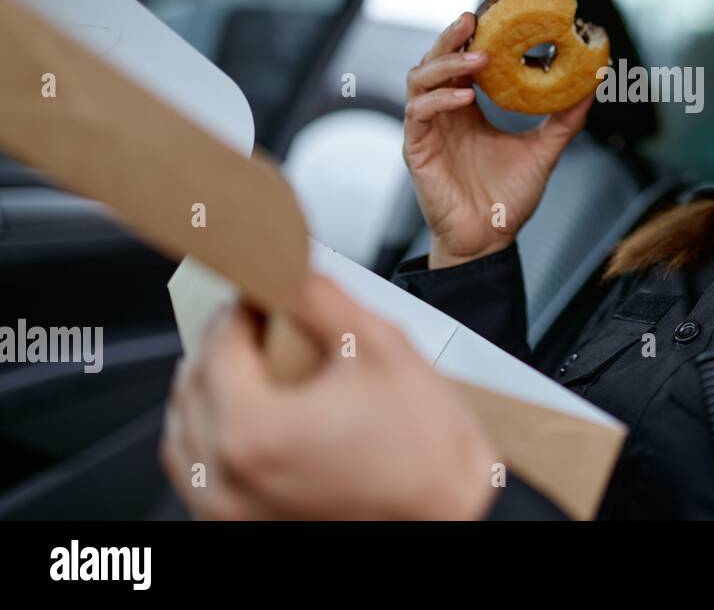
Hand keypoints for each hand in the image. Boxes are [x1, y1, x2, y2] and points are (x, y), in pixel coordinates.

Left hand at [160, 272, 499, 519]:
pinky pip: (197, 477)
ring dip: (204, 391)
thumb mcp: (380, 346)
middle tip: (259, 319)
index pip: (218, 345)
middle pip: (193, 387)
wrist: (453, 512)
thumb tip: (287, 264)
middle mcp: (228, 479)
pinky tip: (242, 415)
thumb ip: (321, 296)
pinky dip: (208, 439)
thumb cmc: (428, 448)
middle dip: (222, 344)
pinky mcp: (241, 527)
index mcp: (253, 431)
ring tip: (246, 363)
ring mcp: (229, 512)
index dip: (239, 307)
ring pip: (182, 437)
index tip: (259, 291)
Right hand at [402, 10, 593, 266]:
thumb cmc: (507, 199)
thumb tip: (592, 85)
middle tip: (474, 19)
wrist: (490, 240)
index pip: (460, 61)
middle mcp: (443, 114)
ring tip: (479, 55)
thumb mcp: (543, 150)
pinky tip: (466, 96)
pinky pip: (419, 114)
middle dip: (451, 37)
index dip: (469, 37)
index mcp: (467, 109)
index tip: (490, 15)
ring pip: (420, 80)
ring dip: (446, 63)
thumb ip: (565, 119)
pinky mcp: (417, 150)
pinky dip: (441, 100)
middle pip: (434, 60)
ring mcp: (428, 130)